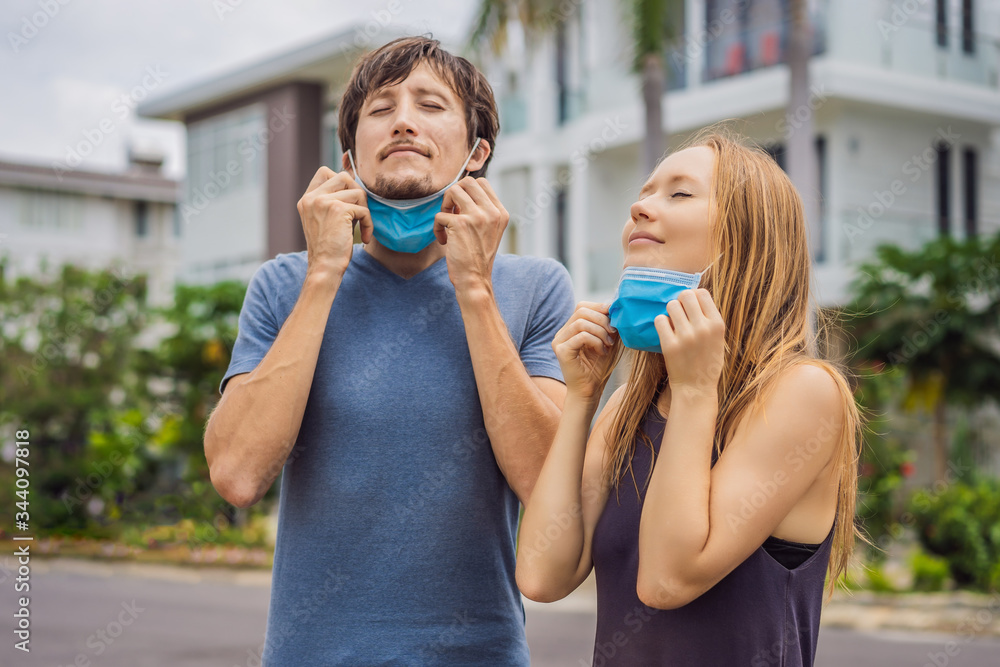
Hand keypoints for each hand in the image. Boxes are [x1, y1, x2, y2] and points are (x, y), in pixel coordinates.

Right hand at [296, 167, 373, 276]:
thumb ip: (335, 201)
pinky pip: (363, 209)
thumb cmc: (330, 249)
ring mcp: (323, 202)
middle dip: (356, 193)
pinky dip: (369, 223)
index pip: (325, 172)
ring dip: (364, 209)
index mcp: (306, 199)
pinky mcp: (337, 209)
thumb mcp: (327, 220)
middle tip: (359, 213)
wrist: (325, 268)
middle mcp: (311, 198)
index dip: (343, 182)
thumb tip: (357, 185)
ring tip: (361, 226)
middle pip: (343, 177)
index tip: (351, 201)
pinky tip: (365, 237)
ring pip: (356, 191)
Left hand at [433, 176, 507, 292]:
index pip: (482, 183)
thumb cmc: (478, 257)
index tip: (461, 208)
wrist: (475, 279)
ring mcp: (477, 217)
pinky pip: (440, 215)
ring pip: (453, 190)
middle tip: (452, 212)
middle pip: (467, 182)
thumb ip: (482, 211)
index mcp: (500, 212)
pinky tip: (445, 241)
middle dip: (454, 194)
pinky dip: (437, 228)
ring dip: (444, 206)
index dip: (466, 191)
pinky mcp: (460, 224)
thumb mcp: (490, 230)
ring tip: (447, 223)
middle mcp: (491, 212)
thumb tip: (460, 191)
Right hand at [552, 302, 618, 401]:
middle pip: (581, 311)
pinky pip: (581, 336)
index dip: (599, 308)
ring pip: (581, 323)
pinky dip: (596, 342)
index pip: (582, 307)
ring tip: (608, 344)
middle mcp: (561, 333)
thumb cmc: (598, 367)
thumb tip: (613, 305)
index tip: (615, 320)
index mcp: (570, 328)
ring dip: (600, 332)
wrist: (589, 390)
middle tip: (613, 333)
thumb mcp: (606, 340)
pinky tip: (602, 351)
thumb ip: (607, 324)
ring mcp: (559, 341)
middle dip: (602, 320)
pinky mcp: (561, 351)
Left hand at [653, 289, 724, 396]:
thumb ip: (709, 319)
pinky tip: (667, 331)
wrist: (696, 388)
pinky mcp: (669, 344)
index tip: (691, 305)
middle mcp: (702, 328)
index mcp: (717, 325)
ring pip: (671, 306)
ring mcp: (685, 336)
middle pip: (685, 295)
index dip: (694, 296)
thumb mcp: (718, 339)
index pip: (702, 293)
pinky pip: (660, 320)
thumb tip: (694, 296)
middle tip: (680, 313)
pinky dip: (662, 323)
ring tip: (674, 323)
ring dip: (671, 312)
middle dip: (681, 301)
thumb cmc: (707, 363)